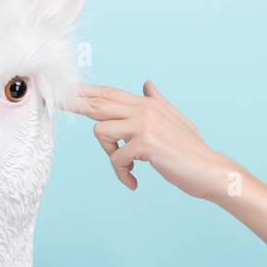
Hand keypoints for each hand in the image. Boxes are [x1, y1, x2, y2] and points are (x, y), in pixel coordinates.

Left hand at [66, 81, 232, 200]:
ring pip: (101, 131)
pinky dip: (122, 173)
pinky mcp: (146, 143)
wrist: (209, 170)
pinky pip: (116, 157)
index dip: (86, 91)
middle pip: (99, 103)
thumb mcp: (175, 120)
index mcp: (148, 103)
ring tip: (126, 167)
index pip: (110, 93)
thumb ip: (158, 102)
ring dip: (109, 154)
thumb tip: (146, 84)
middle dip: (75, 104)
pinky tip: (134, 182)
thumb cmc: (191, 150)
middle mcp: (145, 108)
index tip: (65, 90)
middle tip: (56, 103)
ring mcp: (145, 124)